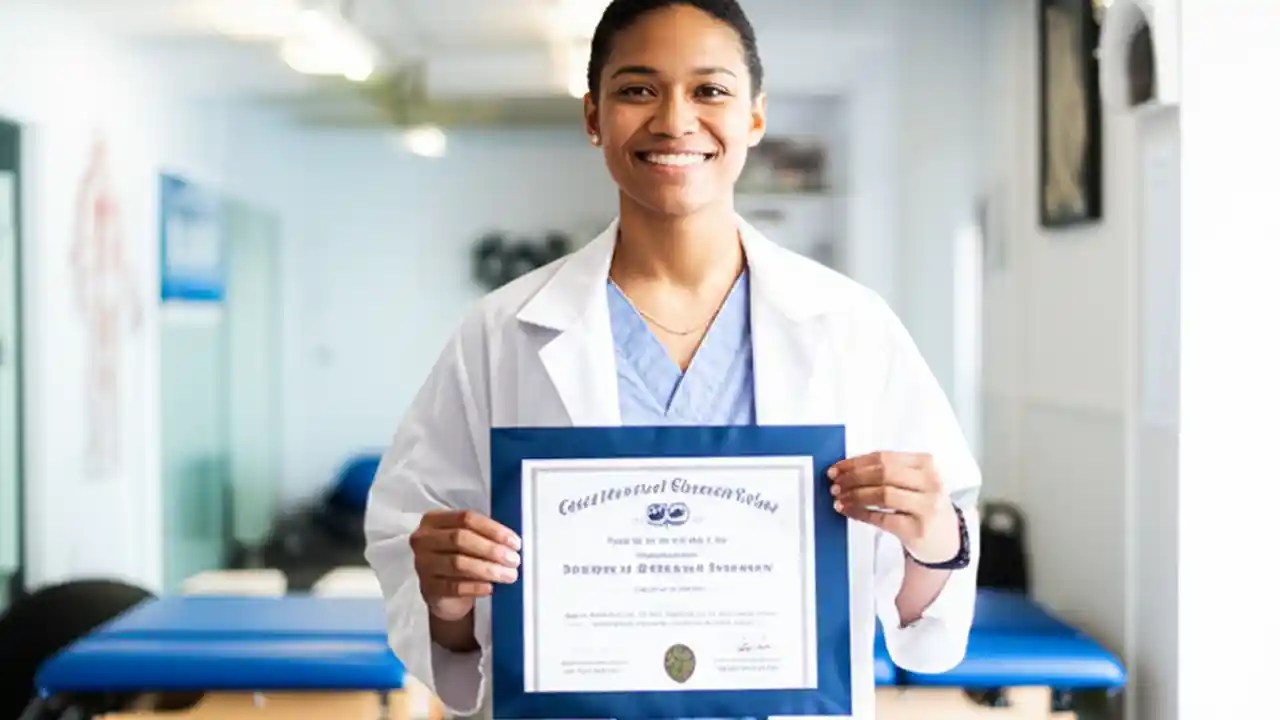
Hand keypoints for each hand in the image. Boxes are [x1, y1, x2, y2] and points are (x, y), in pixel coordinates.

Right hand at [411, 510, 521, 621]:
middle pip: (460, 538)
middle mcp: (424, 539)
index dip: (493, 529)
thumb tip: (512, 543)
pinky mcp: (428, 588)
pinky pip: (454, 587)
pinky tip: (490, 588)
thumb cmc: (460, 559)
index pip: (466, 518)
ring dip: (488, 569)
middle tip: (514, 560)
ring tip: (508, 575)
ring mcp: (423, 564)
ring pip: (457, 563)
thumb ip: (484, 535)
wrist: (445, 594)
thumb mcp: (468, 541)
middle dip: (492, 549)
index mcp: (434, 520)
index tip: (514, 542)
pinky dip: (475, 587)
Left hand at [827, 452, 959, 563]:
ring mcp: (926, 507)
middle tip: (835, 484)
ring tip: (839, 498)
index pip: (884, 457)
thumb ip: (888, 472)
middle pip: (883, 473)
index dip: (856, 462)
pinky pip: (883, 519)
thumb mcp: (915, 482)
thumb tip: (847, 470)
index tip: (837, 468)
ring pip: (883, 495)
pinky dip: (861, 514)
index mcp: (926, 464)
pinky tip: (850, 511)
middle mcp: (930, 483)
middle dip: (853, 478)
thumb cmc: (924, 506)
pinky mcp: (918, 530)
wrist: (946, 540)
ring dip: (855, 496)